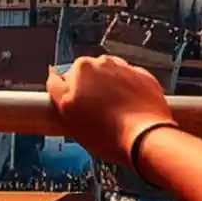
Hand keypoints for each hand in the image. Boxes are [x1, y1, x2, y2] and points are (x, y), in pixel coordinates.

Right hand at [46, 55, 174, 165]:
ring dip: (109, 89)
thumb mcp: (69, 117)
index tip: (72, 108)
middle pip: (88, 76)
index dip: (67, 97)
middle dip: (89, 90)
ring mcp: (124, 69)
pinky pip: (130, 81)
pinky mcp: (144, 77)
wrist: (147, 137)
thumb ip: (58, 93)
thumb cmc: (107, 132)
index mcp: (80, 69)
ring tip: (113, 114)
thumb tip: (54, 79)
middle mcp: (102, 63)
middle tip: (93, 115)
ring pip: (109, 76)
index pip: (63, 80)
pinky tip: (129, 110)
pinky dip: (128, 92)